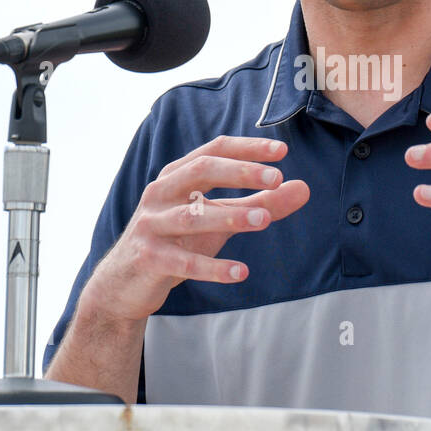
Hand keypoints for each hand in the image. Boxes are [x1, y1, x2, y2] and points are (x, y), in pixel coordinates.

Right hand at [86, 135, 309, 320]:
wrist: (126, 282)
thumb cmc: (178, 242)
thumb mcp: (220, 221)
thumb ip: (260, 204)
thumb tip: (304, 188)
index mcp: (177, 175)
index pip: (214, 150)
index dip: (247, 148)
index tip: (282, 152)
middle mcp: (161, 193)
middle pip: (201, 171)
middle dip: (240, 172)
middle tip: (276, 177)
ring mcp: (151, 225)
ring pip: (192, 216)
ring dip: (230, 216)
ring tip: (265, 221)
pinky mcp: (149, 258)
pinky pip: (183, 262)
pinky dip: (212, 267)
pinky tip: (240, 272)